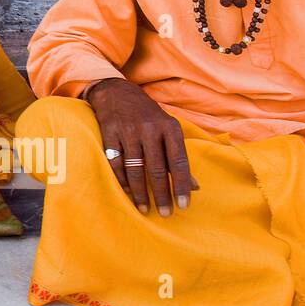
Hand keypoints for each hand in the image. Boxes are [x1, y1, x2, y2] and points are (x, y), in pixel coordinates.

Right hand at [86, 78, 198, 216]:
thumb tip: (194, 187)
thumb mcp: (168, 130)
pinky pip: (116, 162)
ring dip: (140, 192)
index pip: (178, 162)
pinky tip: (127, 192)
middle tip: (165, 213)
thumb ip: (178, 157)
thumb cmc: (148, 115)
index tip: (184, 206)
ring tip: (145, 208)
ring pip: (135, 168)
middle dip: (162, 194)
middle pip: (156, 168)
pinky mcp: (110, 132)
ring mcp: (128, 130)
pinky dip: (121, 179)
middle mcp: (149, 129)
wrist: (117, 92)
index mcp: (169, 128)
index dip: (181, 185)